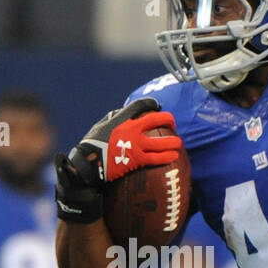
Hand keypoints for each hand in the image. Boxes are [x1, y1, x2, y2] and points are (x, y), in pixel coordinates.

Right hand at [56, 97, 181, 223]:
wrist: (88, 163)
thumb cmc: (93, 144)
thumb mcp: (101, 126)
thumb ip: (114, 120)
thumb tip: (124, 114)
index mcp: (120, 119)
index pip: (139, 106)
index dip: (152, 104)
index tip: (158, 106)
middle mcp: (130, 130)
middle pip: (155, 120)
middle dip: (168, 119)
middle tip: (173, 123)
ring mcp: (135, 145)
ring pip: (160, 142)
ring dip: (173, 142)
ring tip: (179, 143)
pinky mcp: (136, 159)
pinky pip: (156, 158)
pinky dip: (166, 157)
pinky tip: (174, 156)